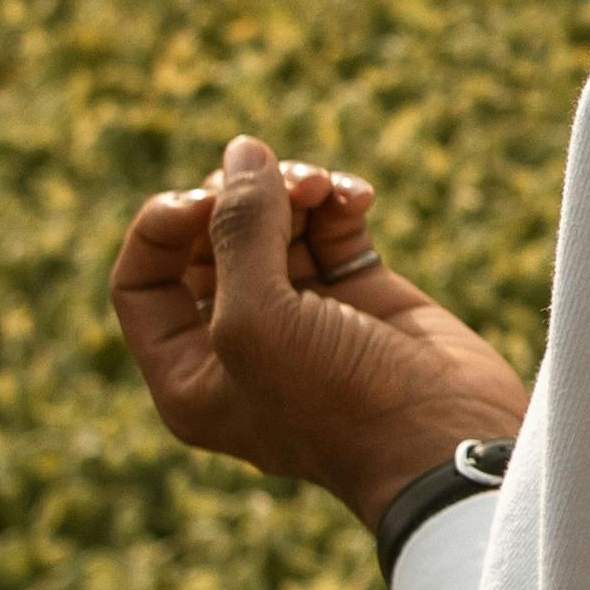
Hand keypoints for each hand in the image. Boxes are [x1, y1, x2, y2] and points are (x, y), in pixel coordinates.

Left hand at [108, 133, 526, 526]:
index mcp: (191, 372)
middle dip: (238, 198)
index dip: (162, 228)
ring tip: (324, 186)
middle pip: (208, 239)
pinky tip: (357, 198)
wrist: (446, 438)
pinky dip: (337, 199)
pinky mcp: (360, 292)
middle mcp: (239, 341)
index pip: (142, 281)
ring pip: (271, 223)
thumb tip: (243, 150)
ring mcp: (301, 314)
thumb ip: (238, 229)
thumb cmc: (339, 402)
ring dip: (292, 189)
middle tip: (281, 186)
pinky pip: (329, 223)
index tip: (205, 202)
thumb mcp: (259, 320)